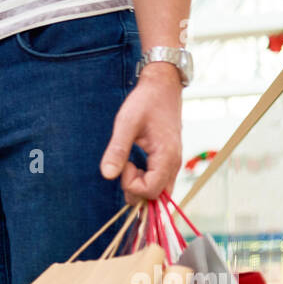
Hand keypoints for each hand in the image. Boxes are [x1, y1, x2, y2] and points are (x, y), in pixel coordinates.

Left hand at [100, 64, 183, 203]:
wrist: (162, 86)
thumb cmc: (145, 101)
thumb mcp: (126, 123)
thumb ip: (117, 150)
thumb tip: (107, 175)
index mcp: (166, 156)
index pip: (150, 191)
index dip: (131, 184)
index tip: (124, 164)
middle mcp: (174, 163)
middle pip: (156, 197)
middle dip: (135, 189)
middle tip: (125, 165)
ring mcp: (174, 163)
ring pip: (159, 192)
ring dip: (140, 186)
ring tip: (129, 165)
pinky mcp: (170, 161)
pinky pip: (160, 182)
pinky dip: (146, 181)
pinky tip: (135, 166)